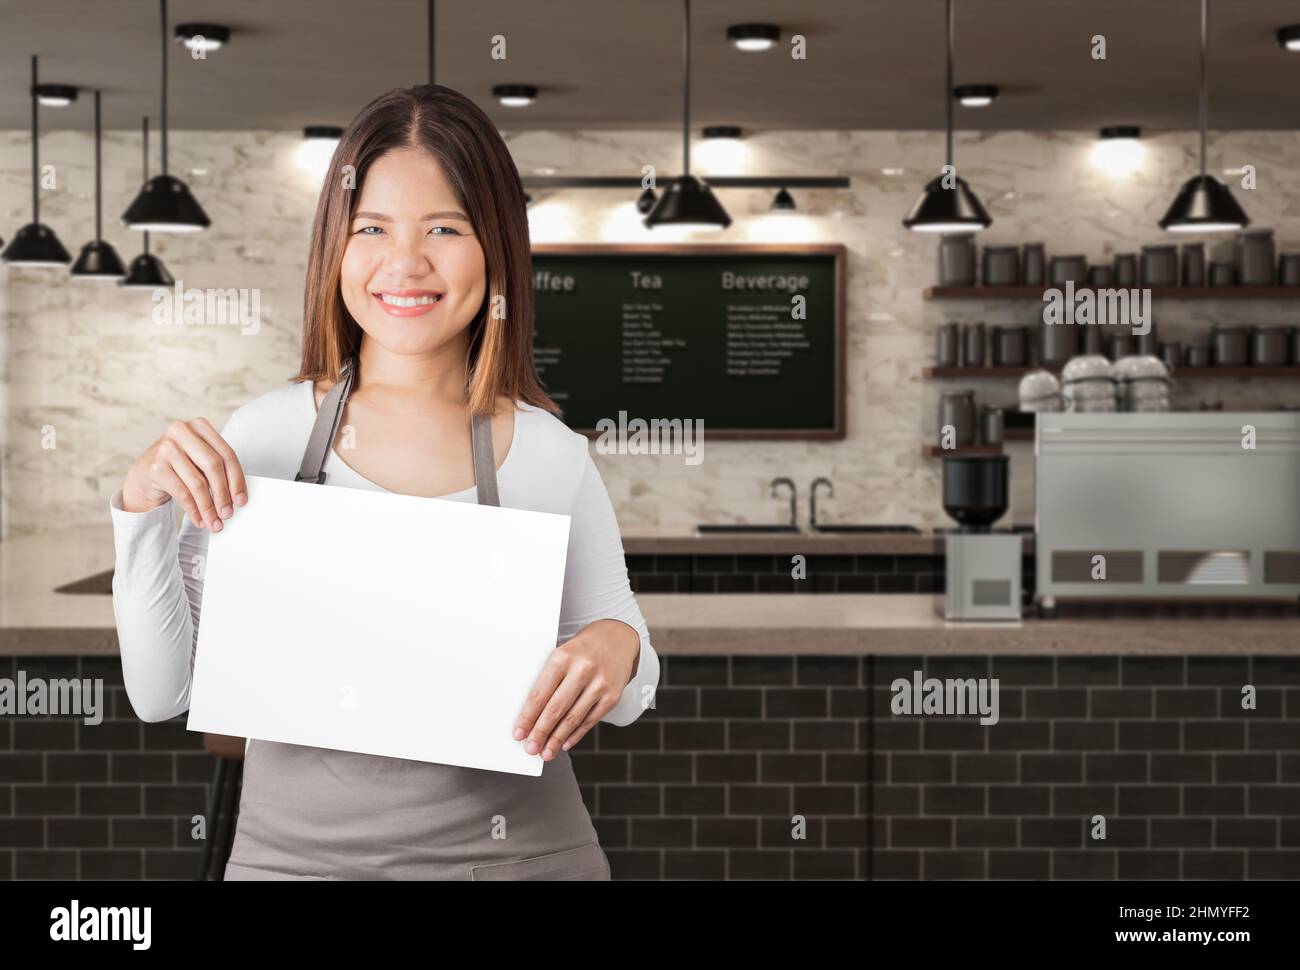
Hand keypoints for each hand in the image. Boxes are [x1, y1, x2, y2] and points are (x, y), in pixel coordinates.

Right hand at [121, 418, 246, 531]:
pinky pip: (182, 493)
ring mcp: (166, 448)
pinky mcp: (156, 467)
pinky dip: (193, 510)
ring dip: (209, 507)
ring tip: (214, 522)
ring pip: (198, 483)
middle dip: (223, 494)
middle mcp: (181, 432)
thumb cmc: (179, 466)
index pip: (227, 454)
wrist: (144, 475)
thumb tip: (236, 497)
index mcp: (199, 426)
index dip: (237, 480)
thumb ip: (218, 471)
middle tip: (228, 513)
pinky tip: (199, 519)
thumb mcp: (200, 461)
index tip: (241, 499)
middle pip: (214, 466)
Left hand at [514, 619, 639, 760]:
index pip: (539, 694)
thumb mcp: (562, 655)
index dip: (527, 717)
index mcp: (562, 657)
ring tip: (546, 752)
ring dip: (557, 739)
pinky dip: (576, 734)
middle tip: (530, 748)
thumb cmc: (582, 649)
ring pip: (573, 718)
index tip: (519, 733)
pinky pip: (590, 720)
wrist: (617, 638)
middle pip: (555, 709)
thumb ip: (549, 681)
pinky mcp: (612, 696)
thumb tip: (533, 716)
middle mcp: (582, 670)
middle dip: (540, 732)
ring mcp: (599, 684)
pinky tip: (565, 743)